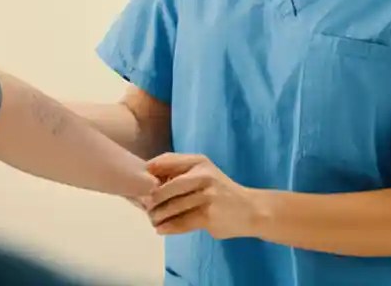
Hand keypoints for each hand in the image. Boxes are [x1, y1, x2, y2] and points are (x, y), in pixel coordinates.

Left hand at [144, 153, 261, 239]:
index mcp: (199, 162)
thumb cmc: (221, 191)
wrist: (250, 210)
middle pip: (164, 188)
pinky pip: (181, 222)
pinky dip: (168, 228)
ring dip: (157, 217)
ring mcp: (206, 196)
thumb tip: (147, 182)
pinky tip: (161, 229)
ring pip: (171, 208)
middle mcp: (202, 175)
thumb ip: (180, 174)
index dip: (148, 174)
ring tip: (153, 221)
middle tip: (145, 208)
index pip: (165, 162)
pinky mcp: (208, 216)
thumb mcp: (204, 173)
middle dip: (151, 201)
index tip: (140, 185)